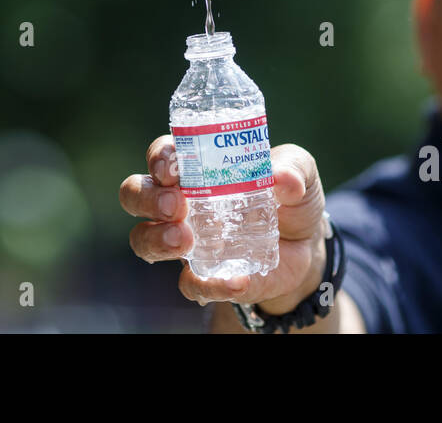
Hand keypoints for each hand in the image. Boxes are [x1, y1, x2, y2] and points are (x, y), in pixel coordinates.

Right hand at [120, 137, 328, 312]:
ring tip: (184, 240)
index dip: (159, 158)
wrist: (306, 244)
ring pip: (144, 239)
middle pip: (135, 194)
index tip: (173, 168)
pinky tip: (234, 280)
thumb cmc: (290, 195)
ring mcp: (187, 241)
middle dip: (147, 198)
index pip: (162, 156)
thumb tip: (283, 180)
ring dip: (156, 240)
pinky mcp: (206, 275)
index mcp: (196, 167)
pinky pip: (190, 285)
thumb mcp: (300, 171)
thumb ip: (294, 169)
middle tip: (175, 204)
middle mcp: (180, 203)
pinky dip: (207, 285)